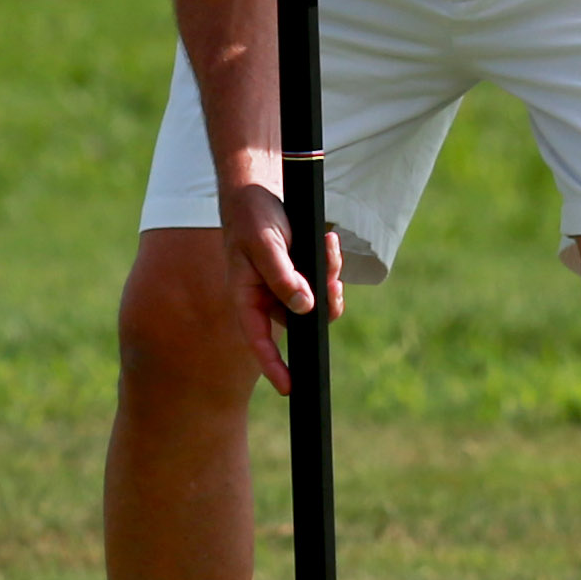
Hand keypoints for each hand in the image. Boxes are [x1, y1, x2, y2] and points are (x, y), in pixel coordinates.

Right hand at [220, 176, 345, 394]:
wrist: (258, 191)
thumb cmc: (252, 217)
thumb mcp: (265, 244)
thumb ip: (282, 276)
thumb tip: (305, 307)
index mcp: (247, 298)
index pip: (258, 340)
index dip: (272, 366)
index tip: (289, 388)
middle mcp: (267, 298)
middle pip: (302, 320)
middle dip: (324, 304)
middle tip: (333, 284)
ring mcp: (287, 287)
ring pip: (320, 300)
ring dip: (331, 277)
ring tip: (328, 244)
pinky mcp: (302, 274)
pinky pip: (325, 280)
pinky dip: (332, 264)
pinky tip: (330, 240)